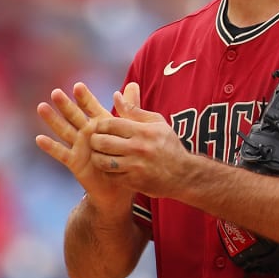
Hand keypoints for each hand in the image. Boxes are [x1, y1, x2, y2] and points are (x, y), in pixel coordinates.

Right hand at [36, 82, 136, 212]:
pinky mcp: (74, 161)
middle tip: (56, 92)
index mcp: (100, 123)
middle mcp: (86, 132)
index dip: (84, 97)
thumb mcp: (130, 131)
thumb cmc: (125, 157)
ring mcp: (78, 146)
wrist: (118, 187)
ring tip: (42, 107)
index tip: (78, 86)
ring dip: (52, 120)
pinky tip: (39, 139)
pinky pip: (61, 153)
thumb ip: (130, 109)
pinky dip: (50, 147)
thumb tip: (132, 83)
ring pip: (64, 130)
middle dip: (65, 104)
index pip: (90, 106)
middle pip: (73, 115)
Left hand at [89, 83, 192, 198]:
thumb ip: (134, 110)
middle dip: (94, 140)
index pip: (111, 124)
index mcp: (143, 131)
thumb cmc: (168, 145)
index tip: (100, 128)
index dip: (100, 125)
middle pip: (103, 142)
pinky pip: (111, 176)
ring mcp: (136, 167)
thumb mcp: (156, 123)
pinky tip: (109, 166)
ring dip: (97, 157)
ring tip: (99, 153)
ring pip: (103, 161)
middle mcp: (139, 149)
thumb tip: (116, 95)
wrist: (183, 174)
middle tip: (95, 140)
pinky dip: (106, 171)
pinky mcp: (134, 182)